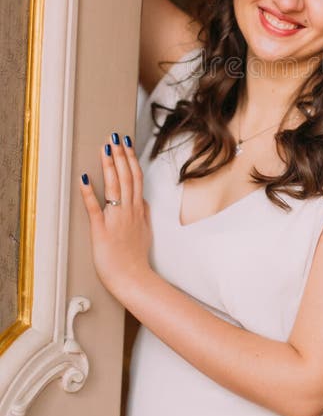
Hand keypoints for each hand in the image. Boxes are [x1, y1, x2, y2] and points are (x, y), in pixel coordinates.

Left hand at [79, 133, 152, 299]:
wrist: (133, 278)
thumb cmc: (136, 258)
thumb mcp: (146, 232)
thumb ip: (144, 214)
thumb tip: (143, 200)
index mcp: (138, 209)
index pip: (136, 177)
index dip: (130, 158)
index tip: (126, 144)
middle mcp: (129, 210)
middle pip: (126, 176)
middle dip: (120, 154)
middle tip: (114, 137)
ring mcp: (116, 219)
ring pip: (114, 186)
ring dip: (109, 165)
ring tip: (105, 148)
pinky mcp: (101, 230)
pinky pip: (94, 208)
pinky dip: (89, 192)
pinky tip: (84, 178)